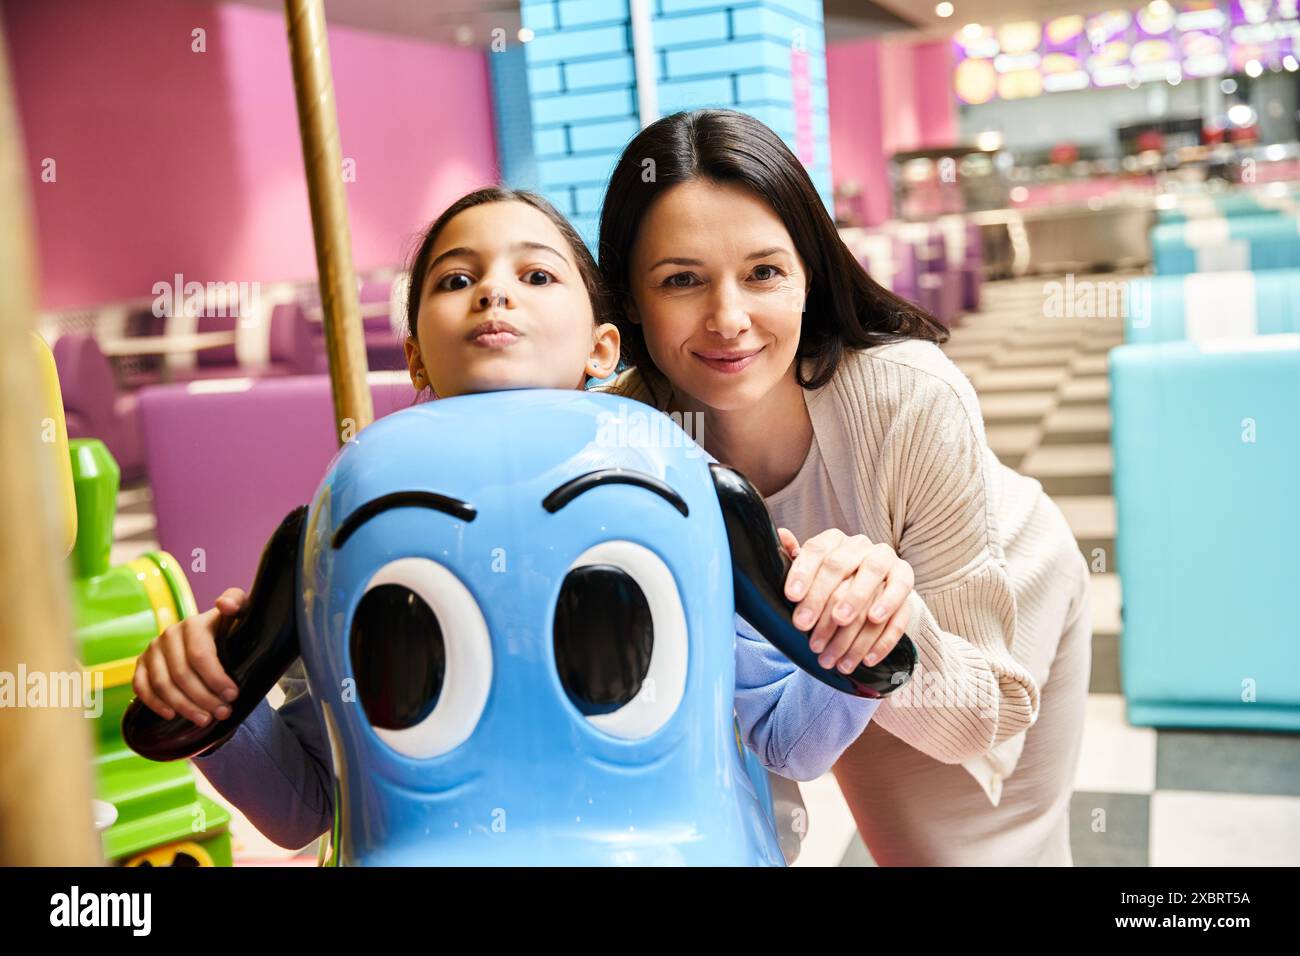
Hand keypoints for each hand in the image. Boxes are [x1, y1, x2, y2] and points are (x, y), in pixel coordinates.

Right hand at [131, 587, 246, 724]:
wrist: (211, 632)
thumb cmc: (230, 626)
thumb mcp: (240, 611)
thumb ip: (237, 602)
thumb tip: (224, 605)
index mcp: (193, 624)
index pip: (200, 655)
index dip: (216, 678)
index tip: (233, 695)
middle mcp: (169, 634)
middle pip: (182, 674)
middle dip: (204, 698)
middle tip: (222, 713)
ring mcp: (153, 649)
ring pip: (163, 684)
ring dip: (183, 706)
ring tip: (204, 720)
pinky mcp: (141, 663)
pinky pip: (141, 686)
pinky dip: (155, 703)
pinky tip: (171, 715)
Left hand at [778, 528, 913, 673]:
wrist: (877, 586)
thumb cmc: (835, 582)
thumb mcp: (813, 572)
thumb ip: (797, 559)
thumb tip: (781, 535)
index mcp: (836, 540)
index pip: (817, 550)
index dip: (802, 573)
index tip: (790, 597)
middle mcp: (864, 547)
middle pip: (842, 567)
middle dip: (821, 599)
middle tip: (804, 627)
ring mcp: (890, 564)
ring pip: (873, 588)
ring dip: (854, 622)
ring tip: (837, 652)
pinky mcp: (907, 585)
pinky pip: (900, 612)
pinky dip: (884, 639)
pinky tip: (867, 659)